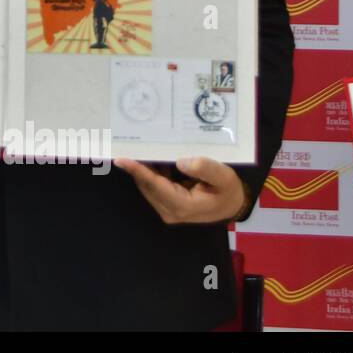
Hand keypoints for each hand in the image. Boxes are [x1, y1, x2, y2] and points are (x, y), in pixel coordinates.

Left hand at [114, 156, 248, 224]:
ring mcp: (164, 207)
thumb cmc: (227, 191)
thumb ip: (206, 169)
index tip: (121, 159)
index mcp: (182, 205)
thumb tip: (181, 162)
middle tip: (126, 142)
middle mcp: (168, 210)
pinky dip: (148, 169)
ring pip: (146, 183)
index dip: (137, 171)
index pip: (154, 185)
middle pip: (146, 184)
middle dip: (135, 165)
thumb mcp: (225, 178)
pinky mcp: (164, 201)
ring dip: (140, 166)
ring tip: (132, 144)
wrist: (231, 204)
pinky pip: (151, 183)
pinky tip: (146, 153)